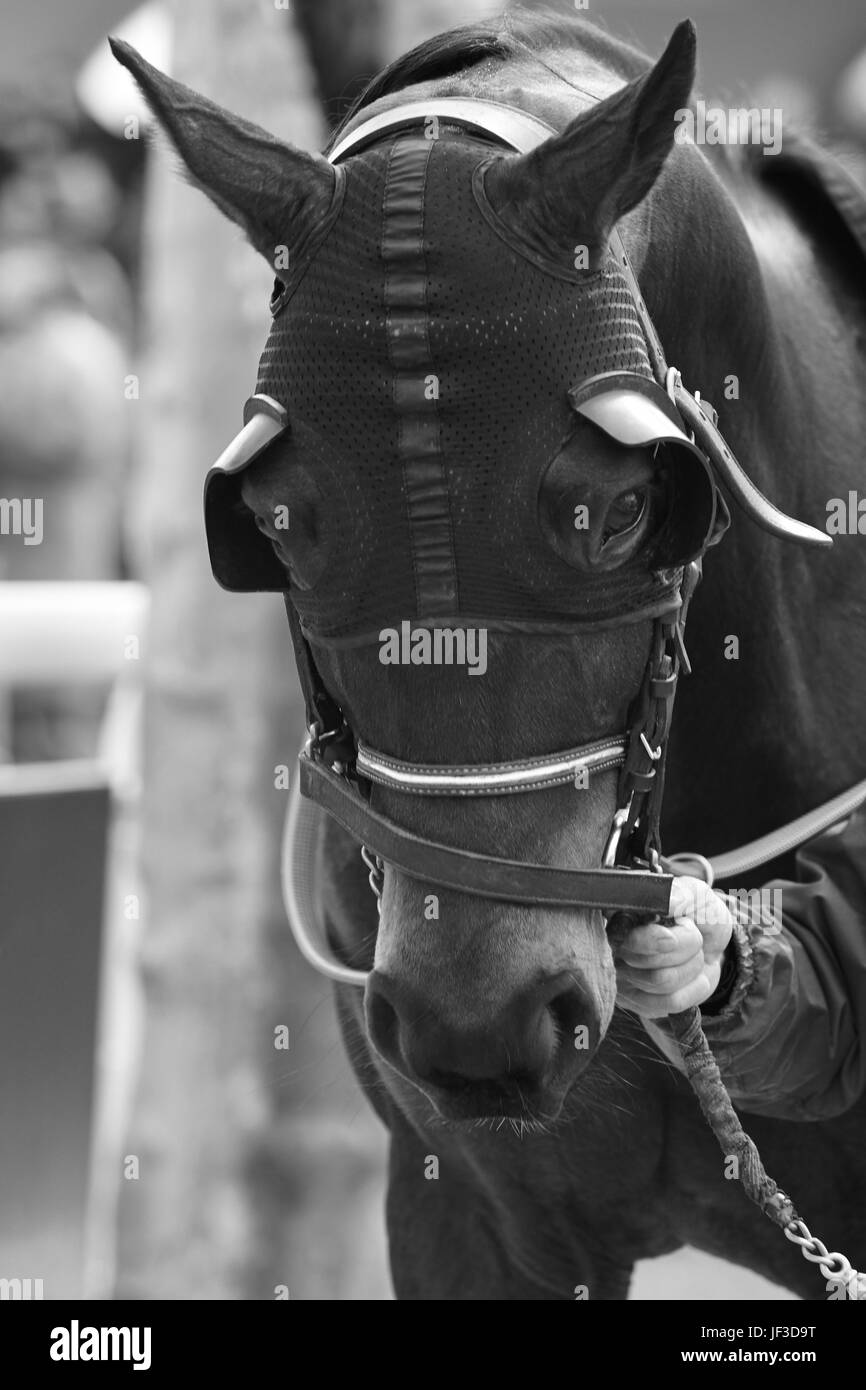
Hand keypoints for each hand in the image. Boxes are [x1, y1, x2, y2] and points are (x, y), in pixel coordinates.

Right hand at [614, 876, 733, 1018]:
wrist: (711, 944)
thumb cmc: (696, 914)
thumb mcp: (695, 896)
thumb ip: (683, 895)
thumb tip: (670, 903)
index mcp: (619, 912)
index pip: (622, 934)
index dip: (650, 940)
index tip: (674, 933)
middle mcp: (611, 944)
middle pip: (647, 958)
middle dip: (686, 947)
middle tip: (693, 935)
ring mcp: (620, 976)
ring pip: (661, 981)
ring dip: (692, 966)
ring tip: (693, 954)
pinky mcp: (635, 1000)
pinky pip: (668, 1002)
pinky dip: (692, 988)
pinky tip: (693, 976)